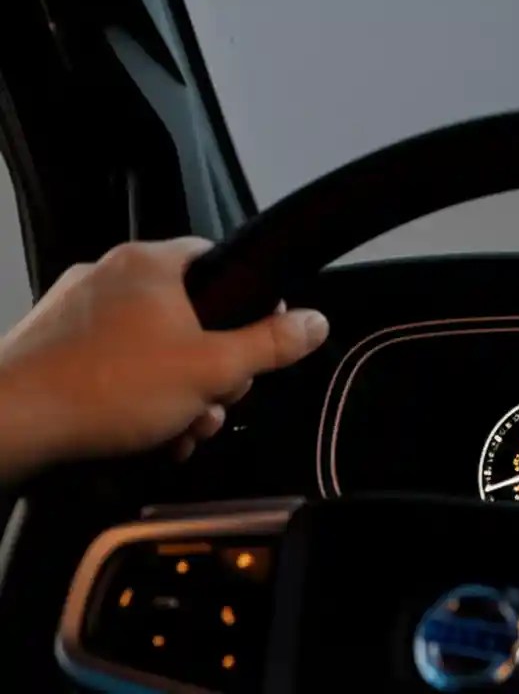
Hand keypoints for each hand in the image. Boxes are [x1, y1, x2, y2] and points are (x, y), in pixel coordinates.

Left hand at [0, 238, 328, 480]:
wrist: (13, 425)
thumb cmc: (106, 390)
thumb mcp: (214, 369)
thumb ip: (271, 344)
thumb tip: (314, 322)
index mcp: (149, 264)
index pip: (219, 260)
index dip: (248, 305)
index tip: (255, 344)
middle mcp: (110, 275)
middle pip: (192, 314)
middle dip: (212, 369)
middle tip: (211, 402)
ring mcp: (77, 310)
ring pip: (154, 346)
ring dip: (179, 392)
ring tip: (177, 428)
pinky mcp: (56, 346)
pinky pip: (117, 365)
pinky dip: (138, 398)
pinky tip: (146, 432)